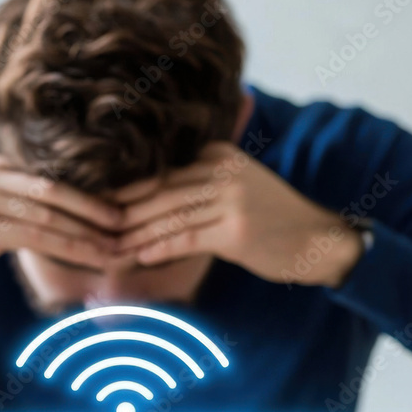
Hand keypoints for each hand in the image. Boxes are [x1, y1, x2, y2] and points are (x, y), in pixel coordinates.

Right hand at [0, 153, 122, 307]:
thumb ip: (6, 200)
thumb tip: (46, 212)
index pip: (48, 174)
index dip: (85, 191)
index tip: (117, 204)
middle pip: (56, 188)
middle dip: (98, 207)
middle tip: (130, 222)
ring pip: (51, 213)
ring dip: (90, 232)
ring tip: (119, 246)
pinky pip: (38, 236)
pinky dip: (72, 248)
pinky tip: (94, 259)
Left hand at [109, 141, 363, 287]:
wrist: (317, 239)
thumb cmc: (271, 219)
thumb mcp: (236, 187)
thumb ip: (198, 186)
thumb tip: (148, 202)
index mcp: (217, 155)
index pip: (162, 173)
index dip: (128, 192)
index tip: (100, 207)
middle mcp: (222, 171)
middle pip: (160, 193)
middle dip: (124, 214)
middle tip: (95, 229)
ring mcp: (230, 199)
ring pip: (169, 216)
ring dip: (136, 236)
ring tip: (110, 249)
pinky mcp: (235, 229)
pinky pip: (187, 237)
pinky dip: (160, 247)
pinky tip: (141, 257)